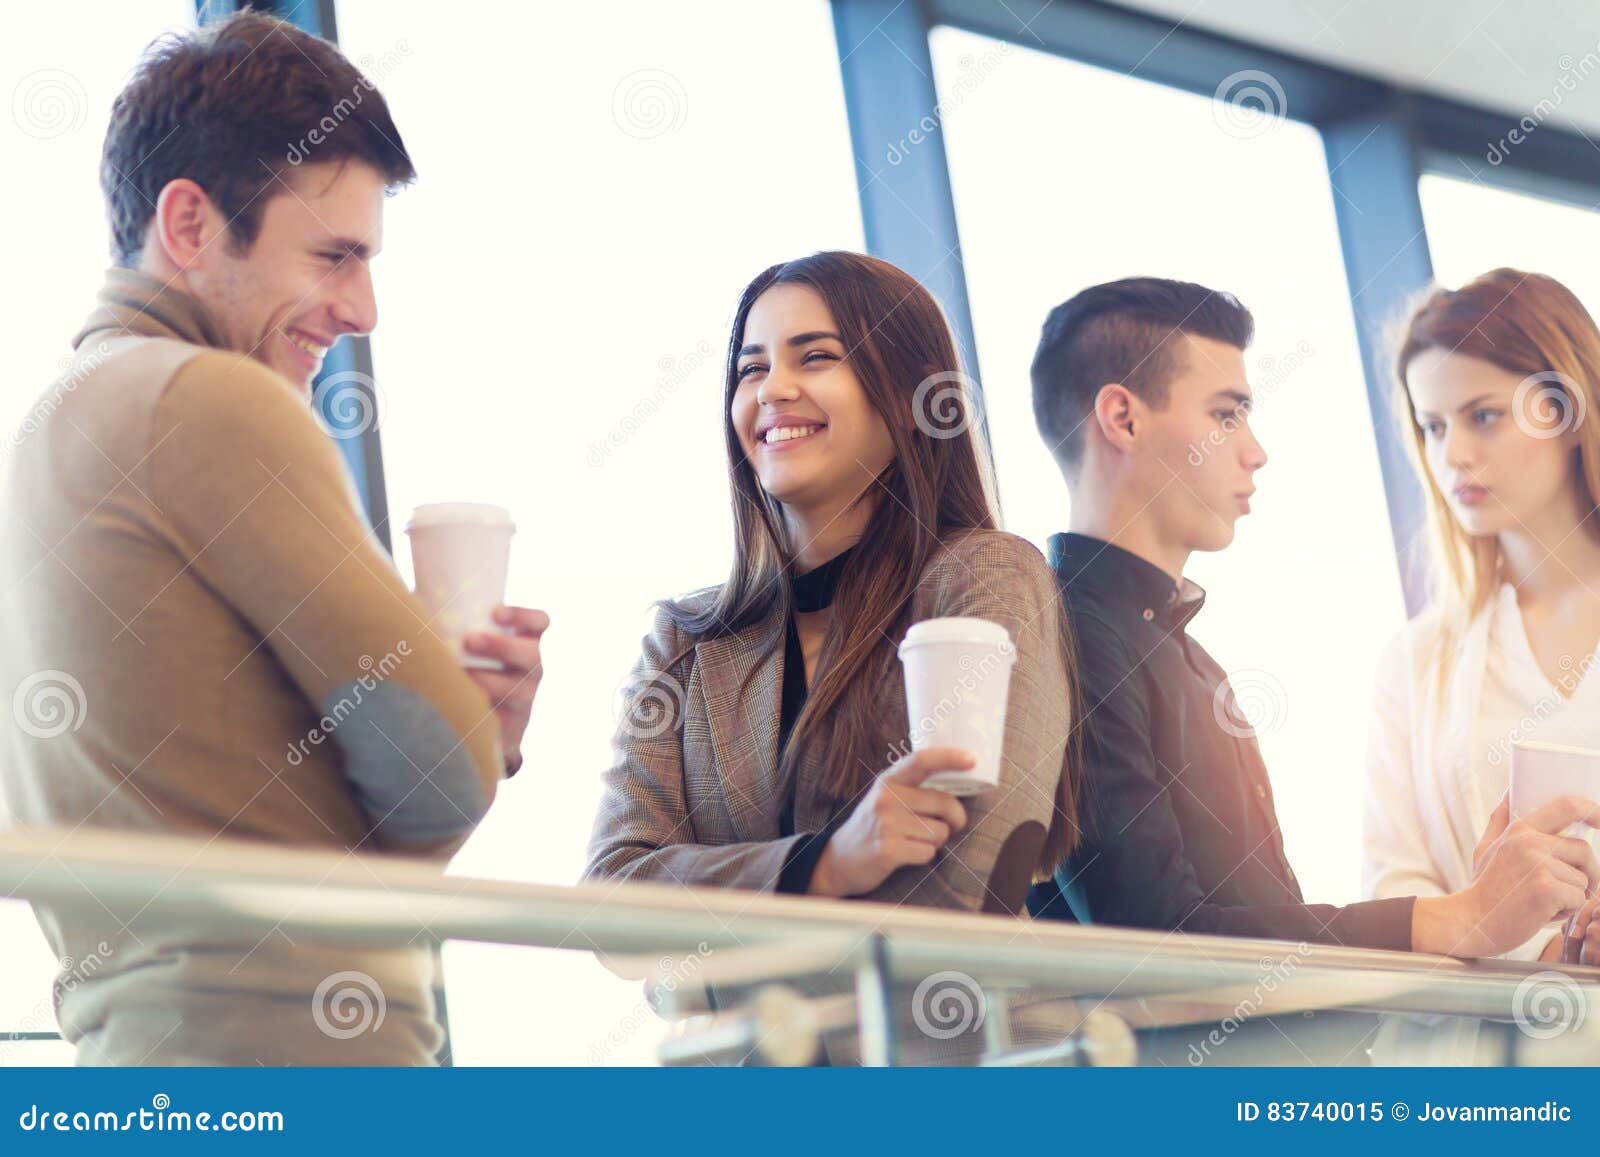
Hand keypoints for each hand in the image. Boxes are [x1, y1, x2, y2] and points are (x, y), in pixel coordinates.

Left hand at [462, 605, 548, 769]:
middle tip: (469, 641)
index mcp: (522, 642)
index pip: (538, 623)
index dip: (522, 615)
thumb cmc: (463, 668)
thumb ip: (451, 623)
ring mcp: (523, 698)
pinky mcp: (510, 725)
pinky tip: (458, 703)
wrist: (473, 722)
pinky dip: (480, 710)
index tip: (495, 611)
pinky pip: (502, 719)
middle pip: (531, 654)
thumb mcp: (467, 644)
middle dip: (502, 646)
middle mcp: (529, 669)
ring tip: (459, 675)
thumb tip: (406, 597)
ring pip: (517, 689)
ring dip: (487, 680)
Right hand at [808, 746, 971, 897]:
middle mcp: (886, 797)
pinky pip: (928, 852)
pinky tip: (906, 854)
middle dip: (955, 818)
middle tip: (949, 825)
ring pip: (940, 831)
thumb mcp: (886, 797)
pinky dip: (924, 856)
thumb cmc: (874, 826)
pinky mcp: (888, 849)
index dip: (949, 757)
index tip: (971, 759)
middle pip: (945, 803)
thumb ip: (914, 788)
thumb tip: (959, 781)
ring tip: (914, 840)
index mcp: (889, 780)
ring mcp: (886, 823)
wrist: (840, 860)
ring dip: (935, 841)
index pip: (922, 760)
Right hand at [1413, 795, 1599, 956]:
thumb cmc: (1484, 888)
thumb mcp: (1486, 847)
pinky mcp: (1547, 889)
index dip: (1592, 810)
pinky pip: (1579, 899)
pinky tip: (1542, 914)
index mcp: (1519, 829)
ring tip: (1541, 902)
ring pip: (1583, 880)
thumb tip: (1509, 791)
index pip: (1567, 807)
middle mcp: (1529, 842)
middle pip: (1584, 850)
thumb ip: (1500, 819)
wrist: (1471, 921)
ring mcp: (1538, 865)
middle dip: (1584, 873)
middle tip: (1565, 888)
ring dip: (1570, 897)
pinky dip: (1566, 912)